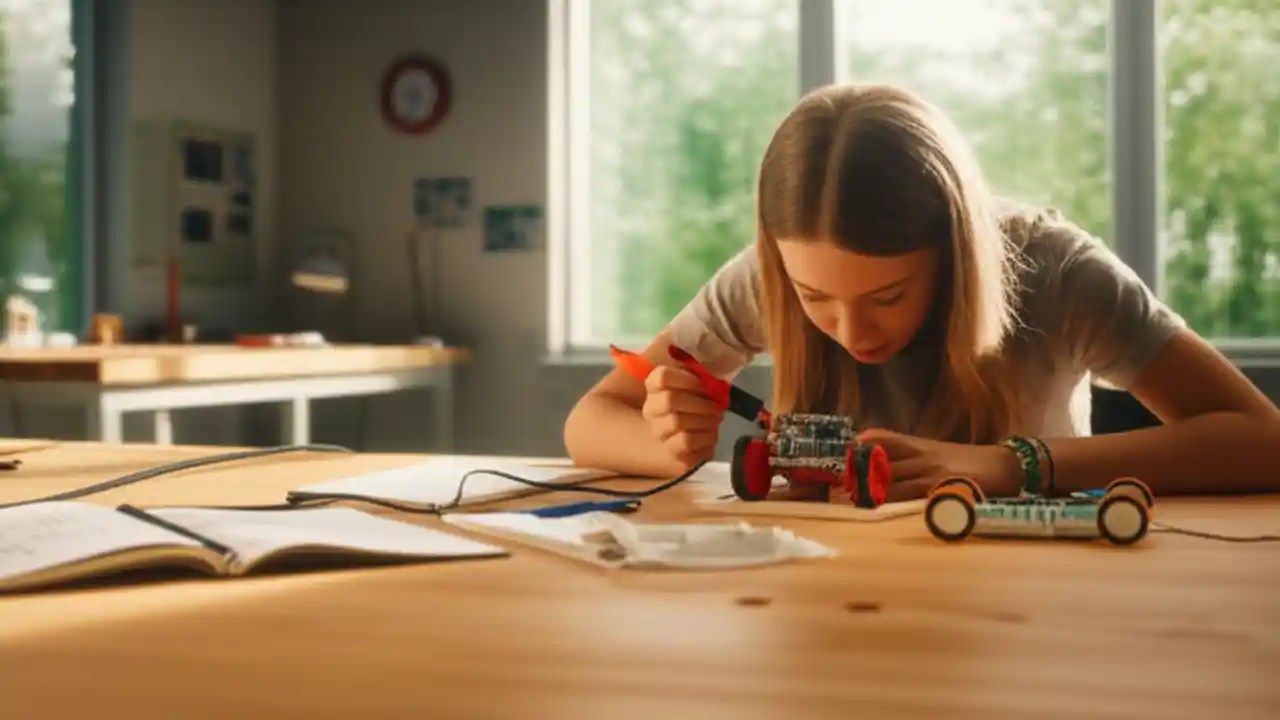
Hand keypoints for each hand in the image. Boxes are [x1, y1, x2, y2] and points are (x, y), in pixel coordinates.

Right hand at [641, 365, 724, 467]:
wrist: (684, 434)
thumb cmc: (693, 402)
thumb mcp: (694, 384)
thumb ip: (701, 377)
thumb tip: (713, 380)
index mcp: (655, 387)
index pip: (662, 377)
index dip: (686, 379)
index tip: (703, 385)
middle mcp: (651, 409)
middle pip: (669, 400)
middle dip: (699, 402)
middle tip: (716, 406)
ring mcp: (659, 431)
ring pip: (677, 422)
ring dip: (703, 420)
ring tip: (716, 419)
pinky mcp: (672, 451)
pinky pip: (686, 444)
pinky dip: (704, 438)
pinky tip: (711, 434)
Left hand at [857, 428, 1022, 501]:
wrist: (1003, 465)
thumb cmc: (966, 460)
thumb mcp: (934, 450)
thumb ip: (906, 449)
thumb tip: (871, 445)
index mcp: (918, 445)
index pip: (883, 440)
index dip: (862, 446)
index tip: (844, 454)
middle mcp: (921, 456)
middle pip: (882, 462)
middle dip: (858, 476)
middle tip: (836, 490)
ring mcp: (931, 472)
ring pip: (893, 481)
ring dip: (870, 492)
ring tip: (850, 502)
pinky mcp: (942, 490)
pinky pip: (915, 496)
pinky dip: (897, 503)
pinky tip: (881, 509)